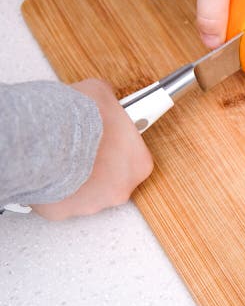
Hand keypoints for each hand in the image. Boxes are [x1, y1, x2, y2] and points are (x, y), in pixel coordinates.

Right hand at [31, 79, 152, 220]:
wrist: (45, 137)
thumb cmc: (79, 119)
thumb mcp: (102, 94)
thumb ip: (108, 103)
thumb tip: (102, 99)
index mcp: (138, 164)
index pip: (135, 157)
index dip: (120, 146)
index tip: (111, 138)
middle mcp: (119, 189)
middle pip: (112, 178)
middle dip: (99, 164)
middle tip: (84, 146)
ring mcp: (91, 204)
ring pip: (85, 191)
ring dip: (77, 176)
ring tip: (63, 155)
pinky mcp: (62, 211)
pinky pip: (59, 199)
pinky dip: (54, 186)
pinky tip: (48, 168)